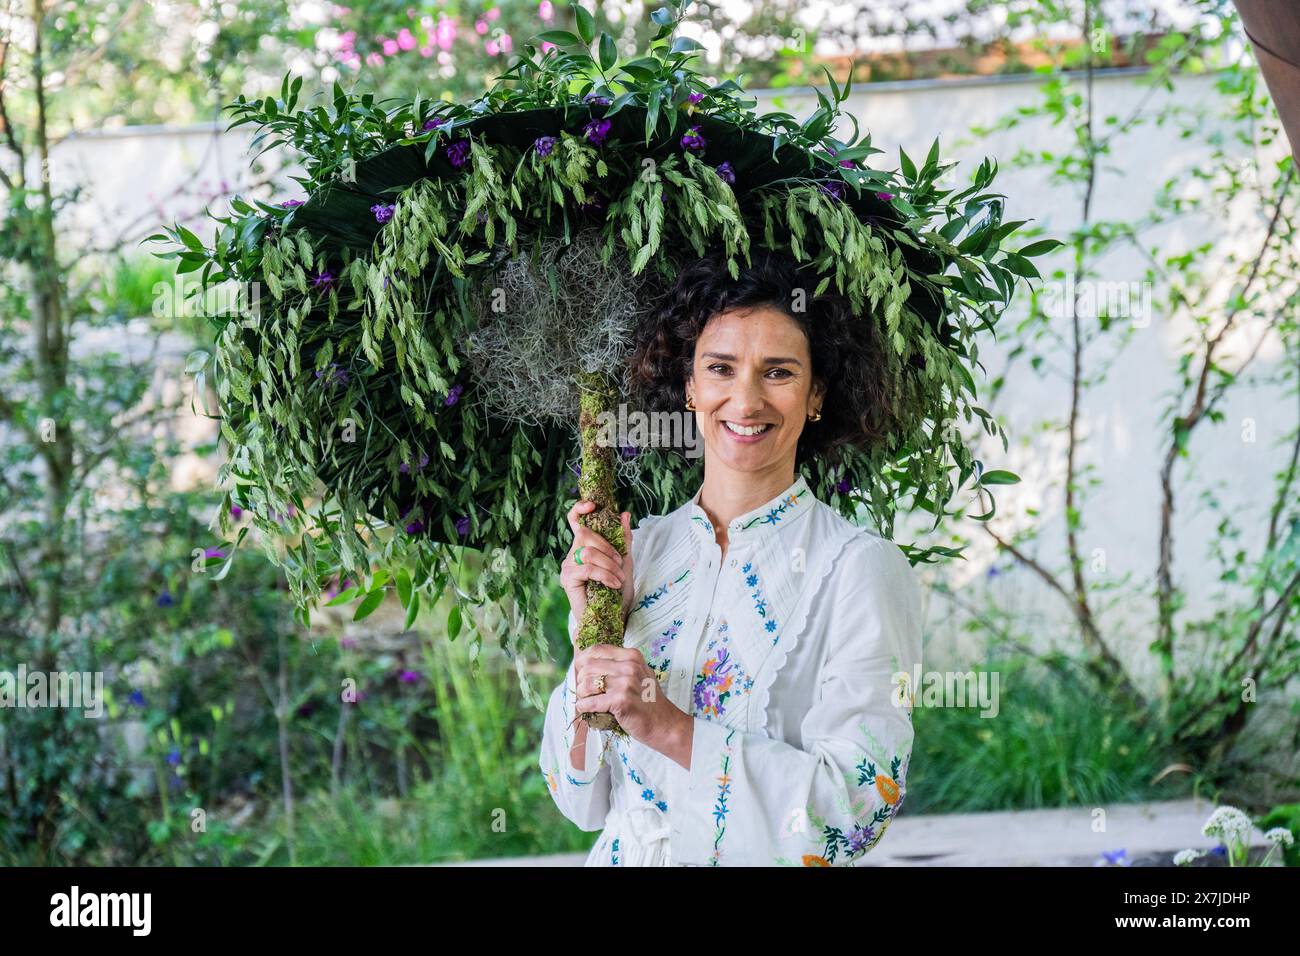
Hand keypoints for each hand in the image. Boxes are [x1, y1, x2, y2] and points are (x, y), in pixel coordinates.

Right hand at [560, 501, 634, 632]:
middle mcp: (573, 553)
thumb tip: (624, 514)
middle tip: (620, 563)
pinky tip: (613, 584)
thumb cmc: (616, 592)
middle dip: (607, 547)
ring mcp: (568, 566)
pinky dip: (605, 575)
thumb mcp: (624, 562)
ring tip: (618, 578)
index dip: (579, 509)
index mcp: (584, 546)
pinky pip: (587, 568)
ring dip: (608, 564)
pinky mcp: (567, 579)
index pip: (574, 521)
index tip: (592, 506)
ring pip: (588, 552)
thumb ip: (623, 539)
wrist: (610, 618)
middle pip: (584, 534)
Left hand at [572, 643, 688, 753]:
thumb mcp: (639, 674)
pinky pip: (590, 702)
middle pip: (588, 666)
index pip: (596, 649)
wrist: (665, 724)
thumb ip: (619, 665)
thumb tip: (588, 662)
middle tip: (584, 692)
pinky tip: (586, 709)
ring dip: (581, 695)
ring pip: (586, 683)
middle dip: (580, 680)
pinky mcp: (621, 700)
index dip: (582, 661)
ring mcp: (626, 683)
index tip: (580, 672)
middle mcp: (629, 666)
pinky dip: (583, 707)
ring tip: (587, 701)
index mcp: (632, 656)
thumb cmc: (648, 701)